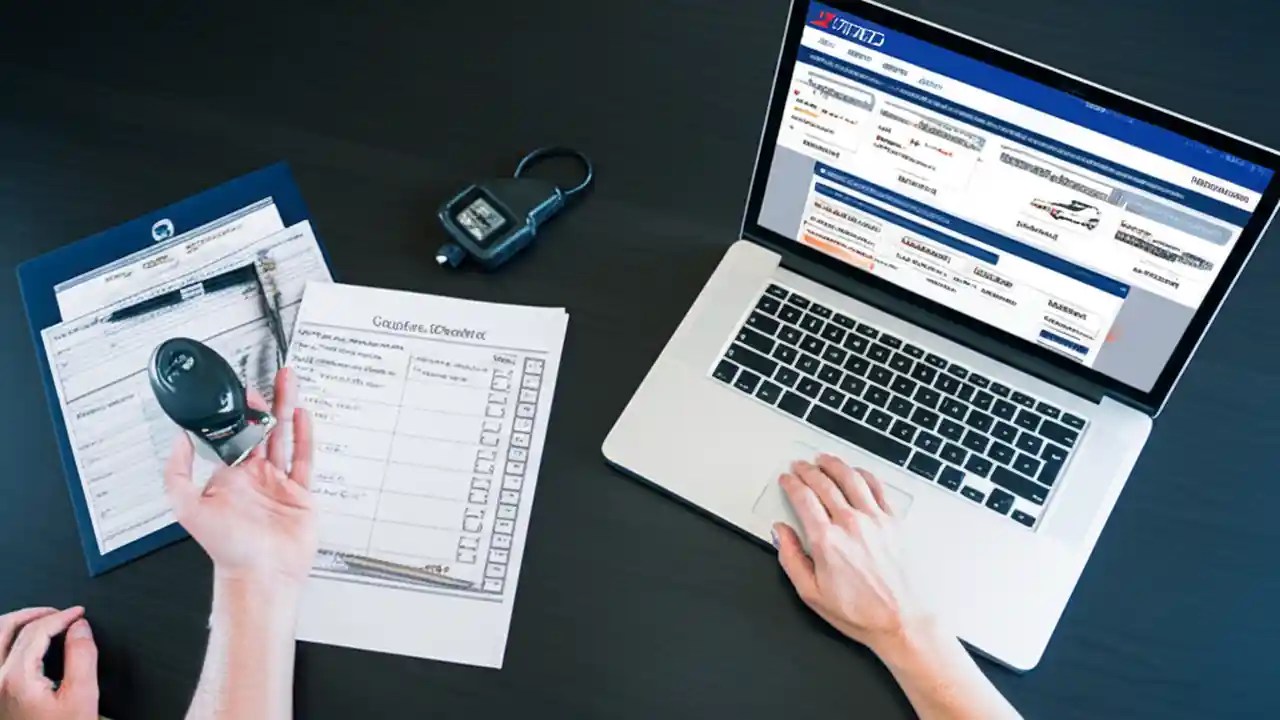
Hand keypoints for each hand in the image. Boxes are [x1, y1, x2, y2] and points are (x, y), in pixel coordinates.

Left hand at [0, 607, 97, 719]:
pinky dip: (5, 642)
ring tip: (39, 620)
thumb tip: (79, 627)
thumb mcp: (82, 697)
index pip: (36, 631)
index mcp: (16, 678)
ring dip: (13, 624)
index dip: (61, 616)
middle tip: (58, 611)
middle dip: (32, 613)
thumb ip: (82, 656)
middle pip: (3, 628)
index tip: (79, 613)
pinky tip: (23, 646)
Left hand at [164, 368, 317, 586]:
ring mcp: (279, 483)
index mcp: (228, 477)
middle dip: (264, 402)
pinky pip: (304, 458)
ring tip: (289, 381)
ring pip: (284, 436)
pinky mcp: (301, 492)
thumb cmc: (226, 548)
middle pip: (261, 429)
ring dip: (287, 408)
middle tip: (267, 377)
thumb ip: (178, 472)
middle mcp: (254, 476)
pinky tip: (304, 416)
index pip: (233, 435)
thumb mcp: (186, 507)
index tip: (237, 390)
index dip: (236, 412)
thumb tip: (180, 438)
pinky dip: (305, 435)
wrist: (261, 573)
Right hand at [773, 455, 933, 656]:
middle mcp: (851, 525)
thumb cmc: (860, 613)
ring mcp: (875, 520)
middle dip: (808, 470)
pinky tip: (856, 472)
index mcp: (827, 541)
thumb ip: (790, 558)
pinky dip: (863, 474)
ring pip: (851, 478)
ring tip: (824, 459)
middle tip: (800, 466)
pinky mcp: (894, 522)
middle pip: (824, 482)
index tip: (787, 480)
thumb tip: (781, 532)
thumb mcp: (811, 593)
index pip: (803, 498)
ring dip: (834, 464)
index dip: (791, 483)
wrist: (902, 621)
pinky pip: (877, 487)